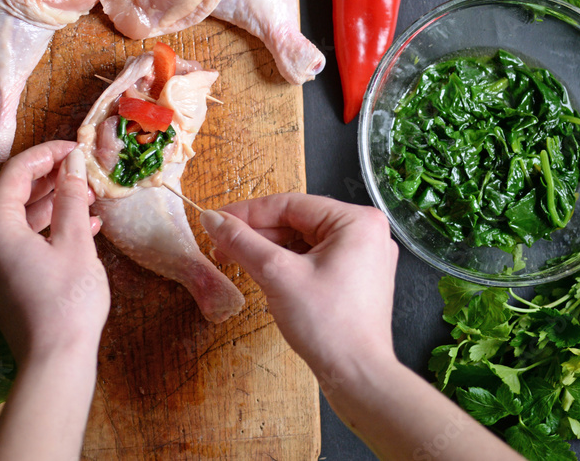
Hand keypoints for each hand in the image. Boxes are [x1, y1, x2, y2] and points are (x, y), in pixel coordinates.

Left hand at [0, 141, 109, 365]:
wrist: (54, 360)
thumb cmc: (66, 302)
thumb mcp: (75, 242)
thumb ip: (72, 197)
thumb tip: (74, 164)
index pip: (16, 172)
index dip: (48, 154)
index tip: (75, 148)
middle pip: (14, 193)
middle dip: (51, 178)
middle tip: (82, 168)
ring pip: (20, 218)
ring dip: (53, 203)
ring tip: (87, 194)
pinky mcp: (2, 279)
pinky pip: (22, 241)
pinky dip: (48, 229)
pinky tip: (83, 225)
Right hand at [200, 194, 397, 383]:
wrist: (356, 375)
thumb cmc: (329, 326)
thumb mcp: (276, 274)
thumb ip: (242, 242)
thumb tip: (214, 220)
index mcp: (356, 221)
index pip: (290, 204)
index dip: (248, 212)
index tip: (217, 219)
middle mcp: (365, 233)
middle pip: (296, 221)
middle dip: (256, 233)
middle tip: (221, 243)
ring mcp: (363, 256)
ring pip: (303, 240)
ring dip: (268, 249)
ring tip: (236, 259)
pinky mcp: (355, 278)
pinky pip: (313, 258)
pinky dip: (286, 263)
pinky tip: (261, 272)